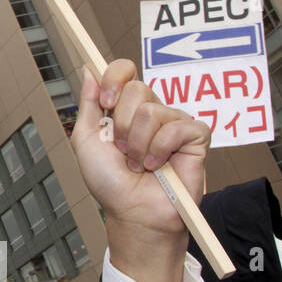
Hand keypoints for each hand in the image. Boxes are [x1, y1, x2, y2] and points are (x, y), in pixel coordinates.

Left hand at [70, 59, 209, 281]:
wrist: (132, 211)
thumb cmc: (110, 182)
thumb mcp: (86, 140)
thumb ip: (88, 105)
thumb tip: (88, 69)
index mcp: (124, 108)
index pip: (124, 70)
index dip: (114, 78)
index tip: (105, 102)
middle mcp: (150, 111)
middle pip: (137, 88)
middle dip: (122, 124)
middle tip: (123, 149)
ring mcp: (173, 122)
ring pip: (153, 111)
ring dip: (139, 143)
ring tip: (140, 163)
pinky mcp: (195, 137)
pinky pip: (178, 127)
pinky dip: (161, 149)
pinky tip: (158, 165)